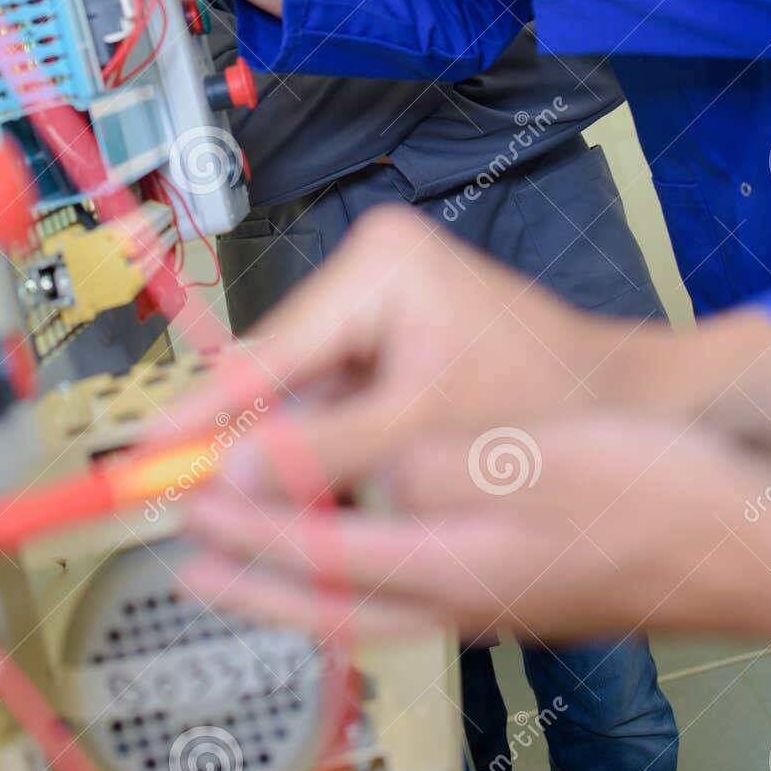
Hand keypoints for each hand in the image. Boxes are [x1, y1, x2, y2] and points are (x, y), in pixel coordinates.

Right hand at [157, 206, 659, 480]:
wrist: (628, 399)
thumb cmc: (546, 402)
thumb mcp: (422, 436)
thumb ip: (321, 457)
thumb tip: (226, 476)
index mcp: (381, 266)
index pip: (268, 351)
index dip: (200, 413)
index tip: (141, 455)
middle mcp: (376, 263)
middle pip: (279, 369)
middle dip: (248, 439)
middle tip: (184, 501)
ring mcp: (385, 291)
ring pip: (305, 388)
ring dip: (288, 448)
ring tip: (247, 507)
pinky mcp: (396, 322)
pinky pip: (338, 391)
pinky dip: (327, 442)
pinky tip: (311, 486)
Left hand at [177, 412, 770, 645]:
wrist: (740, 541)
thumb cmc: (645, 497)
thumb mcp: (522, 464)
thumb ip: (416, 473)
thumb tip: (342, 478)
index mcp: (449, 571)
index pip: (314, 554)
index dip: (242, 531)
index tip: (185, 508)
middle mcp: (454, 599)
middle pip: (324, 602)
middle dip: (250, 580)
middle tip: (189, 561)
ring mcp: (484, 599)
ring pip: (361, 595)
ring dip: (296, 572)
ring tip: (247, 548)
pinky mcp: (510, 583)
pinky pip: (403, 581)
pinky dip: (355, 562)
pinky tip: (357, 531)